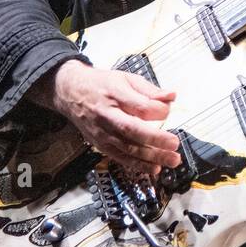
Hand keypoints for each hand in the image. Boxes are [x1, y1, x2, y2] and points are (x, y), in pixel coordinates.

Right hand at [29, 60, 180, 176]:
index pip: (139, 105)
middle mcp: (106, 115)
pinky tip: (154, 168)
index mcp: (114, 94)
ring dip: (152, 157)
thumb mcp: (125, 78)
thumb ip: (149, 89)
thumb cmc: (100, 85)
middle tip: (174, 144)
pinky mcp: (101, 144)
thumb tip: (171, 96)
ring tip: (172, 160)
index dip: (158, 111)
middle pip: (132, 130)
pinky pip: (120, 157)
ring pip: (128, 148)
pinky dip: (138, 165)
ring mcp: (102, 132)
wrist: (71, 93)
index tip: (170, 111)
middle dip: (156, 139)